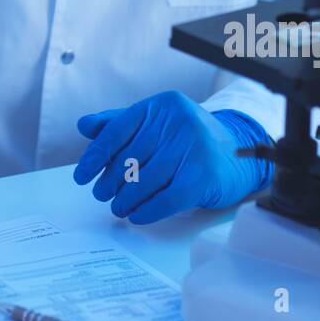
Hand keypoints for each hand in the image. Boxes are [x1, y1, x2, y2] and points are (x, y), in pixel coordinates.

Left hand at [73, 91, 271, 223]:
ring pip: (145, 181)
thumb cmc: (189, 142)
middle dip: (111, 181)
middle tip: (102, 194)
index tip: (82, 175)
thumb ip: (119, 123)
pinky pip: (165, 199)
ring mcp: (194, 147)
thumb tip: (84, 125)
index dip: (95, 156)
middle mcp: (179, 121)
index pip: (117, 130)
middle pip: (130, 158)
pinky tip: (137, 215)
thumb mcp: (156, 124)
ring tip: (119, 207)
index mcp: (162, 105)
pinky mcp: (204, 176)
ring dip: (126, 200)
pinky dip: (147, 210)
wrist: (238, 155)